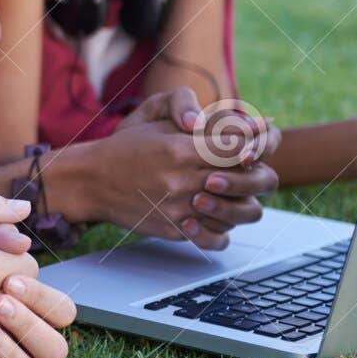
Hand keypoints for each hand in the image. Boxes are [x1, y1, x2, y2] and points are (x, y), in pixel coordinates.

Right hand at [53, 87, 277, 248]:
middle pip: (245, 179)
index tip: (265, 135)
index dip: (258, 141)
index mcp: (180, 149)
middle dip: (256, 169)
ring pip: (239, 212)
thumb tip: (242, 124)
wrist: (91, 181)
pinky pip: (217, 236)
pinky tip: (217, 214)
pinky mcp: (175, 230)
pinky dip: (224, 228)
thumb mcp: (158, 121)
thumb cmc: (126, 146)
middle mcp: (182, 181)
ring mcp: (179, 209)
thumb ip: (200, 120)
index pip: (238, 147)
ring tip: (235, 189)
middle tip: (253, 163)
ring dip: (244, 200)